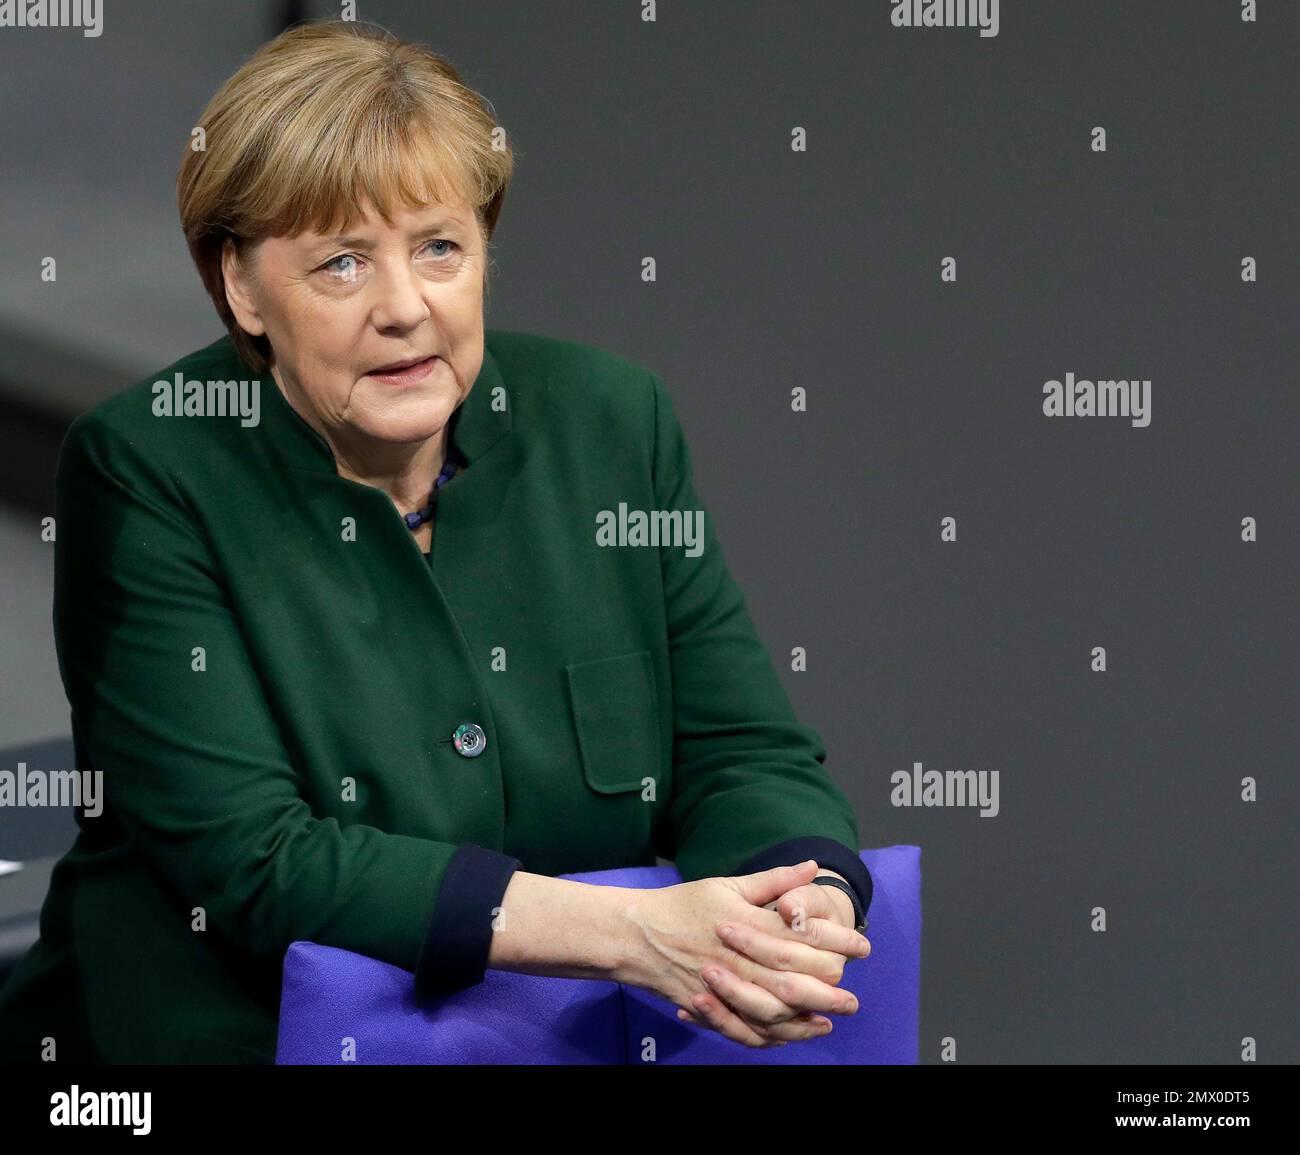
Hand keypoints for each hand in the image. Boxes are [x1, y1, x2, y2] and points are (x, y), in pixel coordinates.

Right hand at [617, 860, 868, 1047]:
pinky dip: (771, 1036)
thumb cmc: (681, 905)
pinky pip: (745, 1029)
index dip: (836, 942)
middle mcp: (736, 958)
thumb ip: (773, 880)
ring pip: (771, 1010)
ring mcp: (721, 987)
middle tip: (853, 996)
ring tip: (831, 1018)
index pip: (800, 936)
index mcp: (744, 923)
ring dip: (805, 1018)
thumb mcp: (727, 884)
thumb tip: (811, 867)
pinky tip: (792, 1034)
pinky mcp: (709, 1007)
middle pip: (792, 979)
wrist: (635, 934)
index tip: (861, 946)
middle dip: (828, 989)